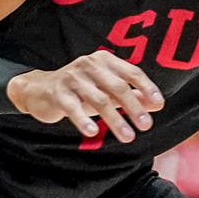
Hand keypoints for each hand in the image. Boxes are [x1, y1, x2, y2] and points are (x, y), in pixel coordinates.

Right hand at [6, 49, 163, 141]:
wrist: (40, 90)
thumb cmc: (79, 91)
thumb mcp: (106, 91)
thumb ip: (130, 96)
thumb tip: (156, 105)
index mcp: (104, 61)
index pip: (131, 72)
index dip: (147, 88)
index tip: (159, 104)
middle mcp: (90, 64)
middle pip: (117, 86)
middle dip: (134, 107)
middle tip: (146, 126)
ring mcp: (73, 77)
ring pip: (99, 99)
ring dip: (115, 119)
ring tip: (128, 136)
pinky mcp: (58, 92)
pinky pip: (73, 107)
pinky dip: (84, 120)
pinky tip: (94, 132)